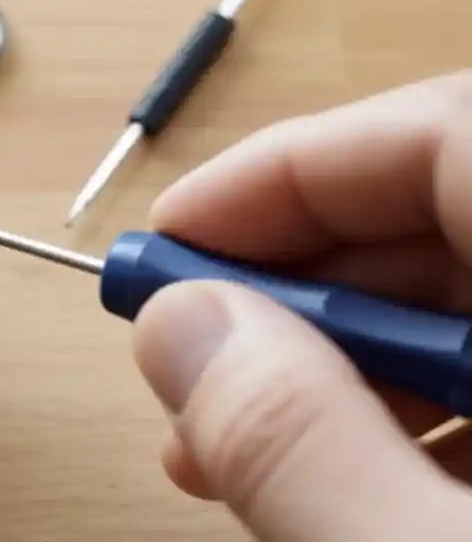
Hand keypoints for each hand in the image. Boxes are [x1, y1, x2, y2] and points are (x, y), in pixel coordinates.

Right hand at [132, 72, 471, 539]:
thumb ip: (302, 440)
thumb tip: (180, 326)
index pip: (452, 134)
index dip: (293, 168)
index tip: (172, 234)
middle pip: (447, 217)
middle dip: (294, 285)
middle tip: (179, 350)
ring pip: (467, 308)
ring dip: (330, 364)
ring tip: (221, 442)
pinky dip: (404, 419)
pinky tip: (324, 480)